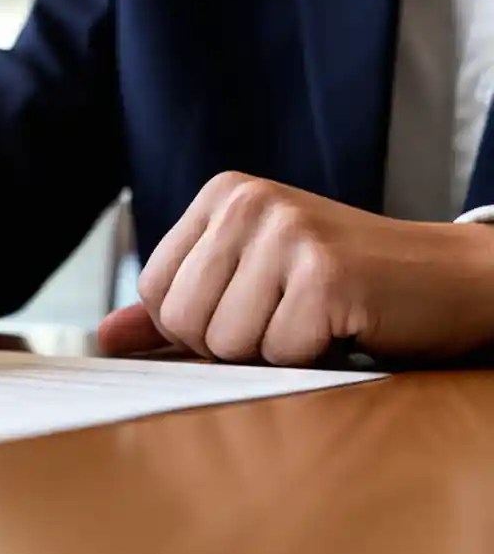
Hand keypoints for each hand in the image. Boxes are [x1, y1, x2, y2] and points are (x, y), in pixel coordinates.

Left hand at [98, 172, 493, 365]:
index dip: (195, 324)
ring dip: (271, 351)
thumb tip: (106, 336)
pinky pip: (278, 354)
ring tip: (313, 319)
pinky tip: (341, 325)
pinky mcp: (325, 274)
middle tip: (286, 316)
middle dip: (230, 342)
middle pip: (183, 320)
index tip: (251, 306)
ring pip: (225, 343)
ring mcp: (288, 232)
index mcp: (222, 196)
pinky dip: (311, 357)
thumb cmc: (342, 284)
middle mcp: (249, 202)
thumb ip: (176, 307)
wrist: (448, 279)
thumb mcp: (250, 282)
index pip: (154, 292)